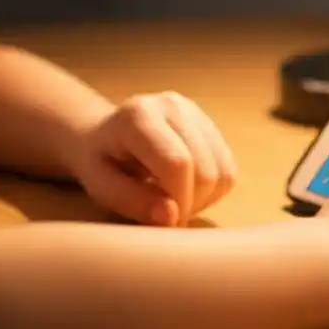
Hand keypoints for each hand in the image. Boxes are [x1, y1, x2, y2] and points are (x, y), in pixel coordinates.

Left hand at [70, 91, 237, 226]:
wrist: (103, 134)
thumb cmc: (100, 161)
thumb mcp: (100, 185)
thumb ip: (132, 201)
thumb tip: (171, 216)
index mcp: (139, 116)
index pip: (178, 163)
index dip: (180, 201)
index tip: (167, 222)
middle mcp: (172, 106)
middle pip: (206, 169)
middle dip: (192, 203)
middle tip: (168, 214)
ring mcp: (195, 112)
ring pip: (223, 170)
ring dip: (205, 198)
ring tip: (175, 199)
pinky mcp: (209, 124)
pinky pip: (229, 168)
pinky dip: (213, 189)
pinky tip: (187, 188)